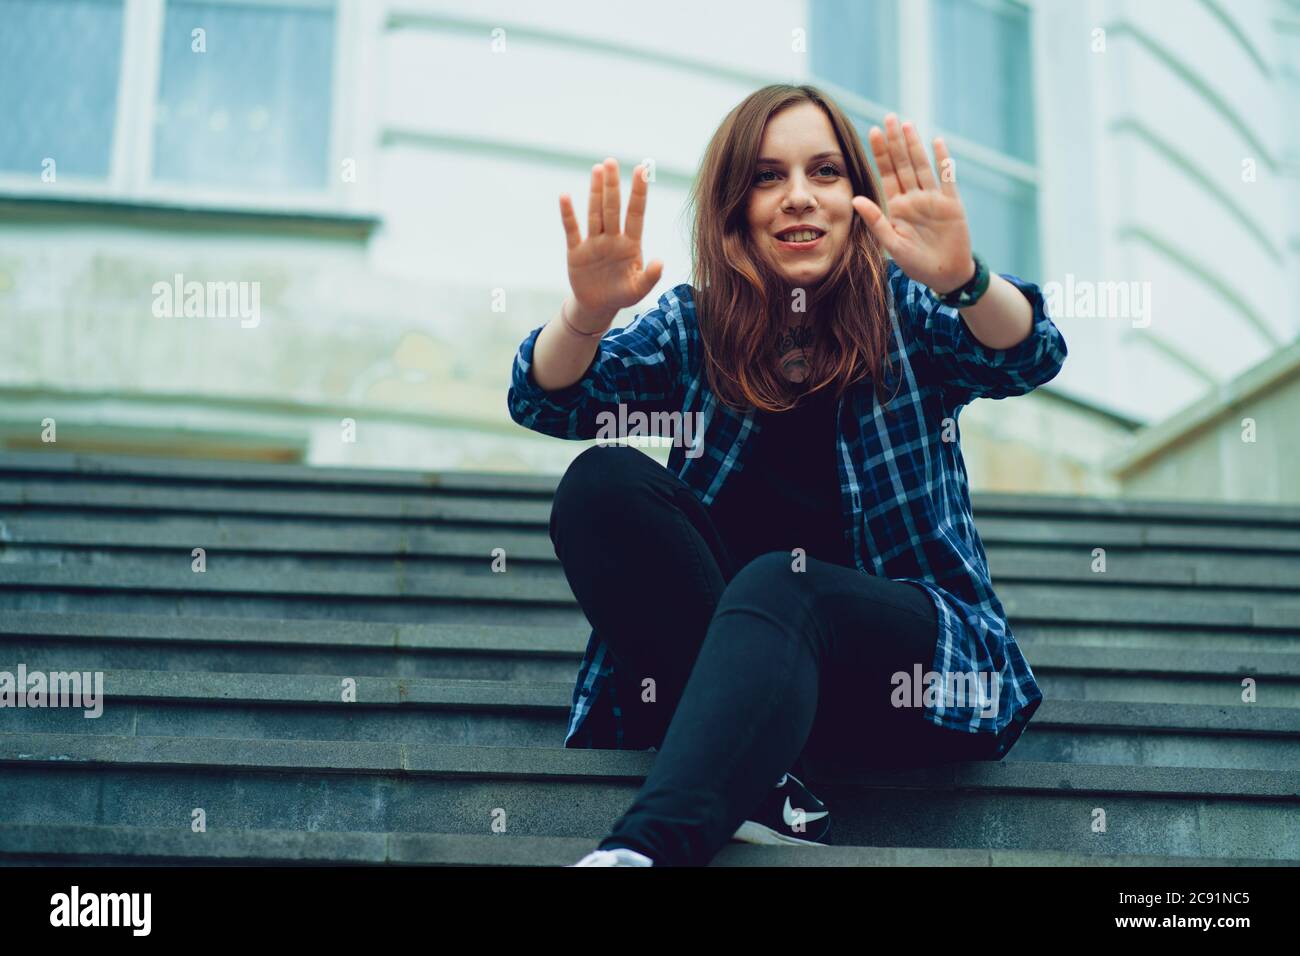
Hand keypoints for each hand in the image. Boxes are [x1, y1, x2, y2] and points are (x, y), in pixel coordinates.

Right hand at [559, 158, 663, 330]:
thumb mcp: (638, 289)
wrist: (598, 306)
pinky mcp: (576, 252)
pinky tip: (565, 197)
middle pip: (612, 207)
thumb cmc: (622, 295)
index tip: (641, 170)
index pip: (635, 213)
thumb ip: (650, 277)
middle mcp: (612, 238)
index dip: (638, 192)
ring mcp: (594, 243)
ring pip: (595, 213)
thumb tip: (660, 262)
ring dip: (595, 192)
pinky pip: (572, 230)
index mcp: (630, 244)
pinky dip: (568, 215)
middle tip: (611, 162)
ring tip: (597, 169)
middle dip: (612, 186)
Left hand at [852, 114, 974, 294]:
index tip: (873, 132)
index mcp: (897, 207)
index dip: (880, 153)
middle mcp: (914, 198)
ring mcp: (933, 199)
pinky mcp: (952, 203)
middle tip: (888, 117)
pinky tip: (937, 141)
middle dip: (895, 142)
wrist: (946, 275)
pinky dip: (942, 161)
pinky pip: (946, 178)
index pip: (886, 174)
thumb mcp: (892, 244)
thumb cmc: (916, 263)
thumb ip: (875, 221)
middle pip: (903, 164)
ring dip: (914, 146)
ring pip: (922, 166)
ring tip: (906, 125)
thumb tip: (855, 199)